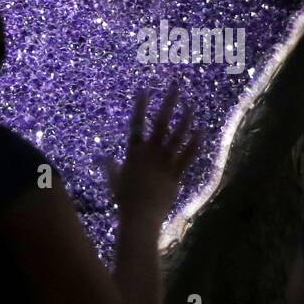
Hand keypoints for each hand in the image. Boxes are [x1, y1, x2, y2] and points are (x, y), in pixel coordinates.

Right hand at [103, 83, 201, 222]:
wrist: (141, 215)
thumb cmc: (124, 198)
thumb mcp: (114, 179)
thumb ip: (109, 166)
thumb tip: (103, 157)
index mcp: (134, 151)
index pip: (136, 123)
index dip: (140, 106)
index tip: (144, 90)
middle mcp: (150, 152)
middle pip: (160, 123)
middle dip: (168, 104)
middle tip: (174, 88)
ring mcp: (164, 161)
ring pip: (177, 136)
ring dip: (185, 120)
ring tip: (190, 106)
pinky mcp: (176, 173)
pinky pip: (187, 155)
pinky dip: (194, 143)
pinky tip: (200, 131)